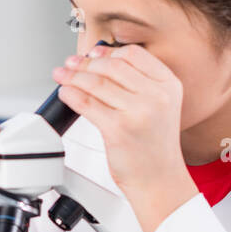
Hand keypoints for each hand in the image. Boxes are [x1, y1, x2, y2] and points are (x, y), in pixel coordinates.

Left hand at [52, 44, 197, 231]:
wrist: (158, 179)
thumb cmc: (154, 145)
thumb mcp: (159, 106)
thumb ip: (138, 83)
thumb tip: (99, 62)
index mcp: (169, 85)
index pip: (134, 54)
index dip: (108, 52)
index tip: (92, 54)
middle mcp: (156, 96)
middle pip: (112, 66)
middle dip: (84, 63)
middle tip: (70, 64)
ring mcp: (138, 112)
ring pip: (96, 83)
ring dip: (72, 77)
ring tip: (62, 76)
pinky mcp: (118, 129)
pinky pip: (86, 103)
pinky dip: (71, 95)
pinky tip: (65, 93)